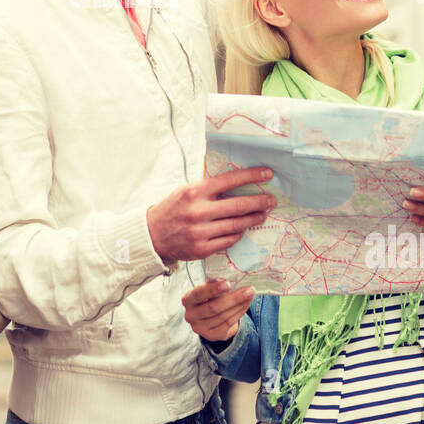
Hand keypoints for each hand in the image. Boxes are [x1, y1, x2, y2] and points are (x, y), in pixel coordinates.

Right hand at [147, 167, 276, 262]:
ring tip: (263, 214)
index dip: (252, 176)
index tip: (268, 174)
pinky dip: (239, 234)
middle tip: (271, 200)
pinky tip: (243, 229)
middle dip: (260, 202)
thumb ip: (209, 188)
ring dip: (254, 219)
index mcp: (195, 192)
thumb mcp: (187, 191)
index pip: (230, 180)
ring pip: (237, 225)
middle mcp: (198, 211)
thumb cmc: (173, 208)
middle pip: (239, 205)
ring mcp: (201, 232)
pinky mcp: (202, 249)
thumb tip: (239, 183)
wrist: (152, 234)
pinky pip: (229, 240)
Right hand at [182, 280, 254, 341]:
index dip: (212, 289)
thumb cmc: (209, 298)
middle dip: (233, 298)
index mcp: (187, 300)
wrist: (208, 319)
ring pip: (223, 317)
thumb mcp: (207, 290)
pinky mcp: (211, 335)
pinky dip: (239, 313)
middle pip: (213, 308)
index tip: (228, 284)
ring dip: (239, 305)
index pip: (198, 294)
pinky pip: (228, 324)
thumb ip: (215, 285)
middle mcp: (190, 315)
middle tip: (249, 290)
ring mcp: (200, 328)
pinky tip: (245, 305)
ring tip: (250, 295)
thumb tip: (234, 277)